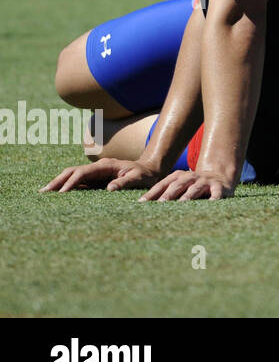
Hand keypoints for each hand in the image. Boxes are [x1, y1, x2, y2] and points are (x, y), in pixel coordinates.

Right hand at [42, 158, 163, 193]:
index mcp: (106, 166)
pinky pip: (79, 182)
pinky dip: (68, 187)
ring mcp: (96, 173)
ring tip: (45, 193)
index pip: (83, 173)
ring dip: (59, 183)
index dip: (71, 182)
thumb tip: (109, 188)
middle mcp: (98, 167)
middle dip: (58, 181)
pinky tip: (59, 195)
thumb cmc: (146, 175)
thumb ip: (125, 182)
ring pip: (73, 176)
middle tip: (43, 192)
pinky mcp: (97, 179)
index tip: (61, 193)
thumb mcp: (139, 179)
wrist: (152, 169)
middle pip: (73, 172)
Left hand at [139, 169, 235, 201]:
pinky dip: (214, 199)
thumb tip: (143, 207)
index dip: (153, 193)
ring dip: (188, 196)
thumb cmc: (193, 186)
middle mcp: (191, 177)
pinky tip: (210, 205)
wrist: (220, 176)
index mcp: (178, 176)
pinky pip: (216, 194)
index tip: (141, 203)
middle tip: (159, 205)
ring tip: (181, 204)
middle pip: (178, 185)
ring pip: (195, 189)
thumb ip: (166, 194)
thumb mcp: (180, 186)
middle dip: (168, 195)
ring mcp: (205, 181)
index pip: (163, 184)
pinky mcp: (219, 187)